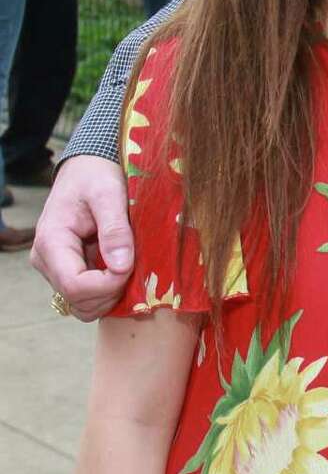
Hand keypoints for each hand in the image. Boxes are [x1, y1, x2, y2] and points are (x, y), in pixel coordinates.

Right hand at [29, 155, 133, 320]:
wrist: (87, 168)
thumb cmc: (96, 175)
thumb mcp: (109, 194)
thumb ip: (115, 229)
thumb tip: (121, 266)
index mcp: (51, 243)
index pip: (74, 286)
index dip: (107, 285)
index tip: (131, 266)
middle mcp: (48, 261)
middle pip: (78, 301)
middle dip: (112, 291)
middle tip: (134, 264)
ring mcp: (57, 268)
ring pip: (84, 304)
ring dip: (111, 294)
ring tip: (129, 264)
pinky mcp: (71, 269)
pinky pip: (90, 295)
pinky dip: (109, 289)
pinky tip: (124, 267)